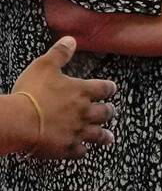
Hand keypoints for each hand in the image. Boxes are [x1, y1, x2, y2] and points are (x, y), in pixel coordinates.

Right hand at [13, 36, 116, 158]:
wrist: (20, 120)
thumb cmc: (32, 91)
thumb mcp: (44, 66)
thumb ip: (60, 53)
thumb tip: (71, 39)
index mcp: (82, 91)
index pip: (104, 88)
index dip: (109, 88)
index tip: (111, 89)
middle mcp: (85, 112)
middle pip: (104, 113)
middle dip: (108, 112)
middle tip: (111, 112)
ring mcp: (78, 131)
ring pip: (97, 134)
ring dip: (104, 135)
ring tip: (109, 137)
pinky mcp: (67, 147)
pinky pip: (79, 151)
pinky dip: (82, 150)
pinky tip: (82, 150)